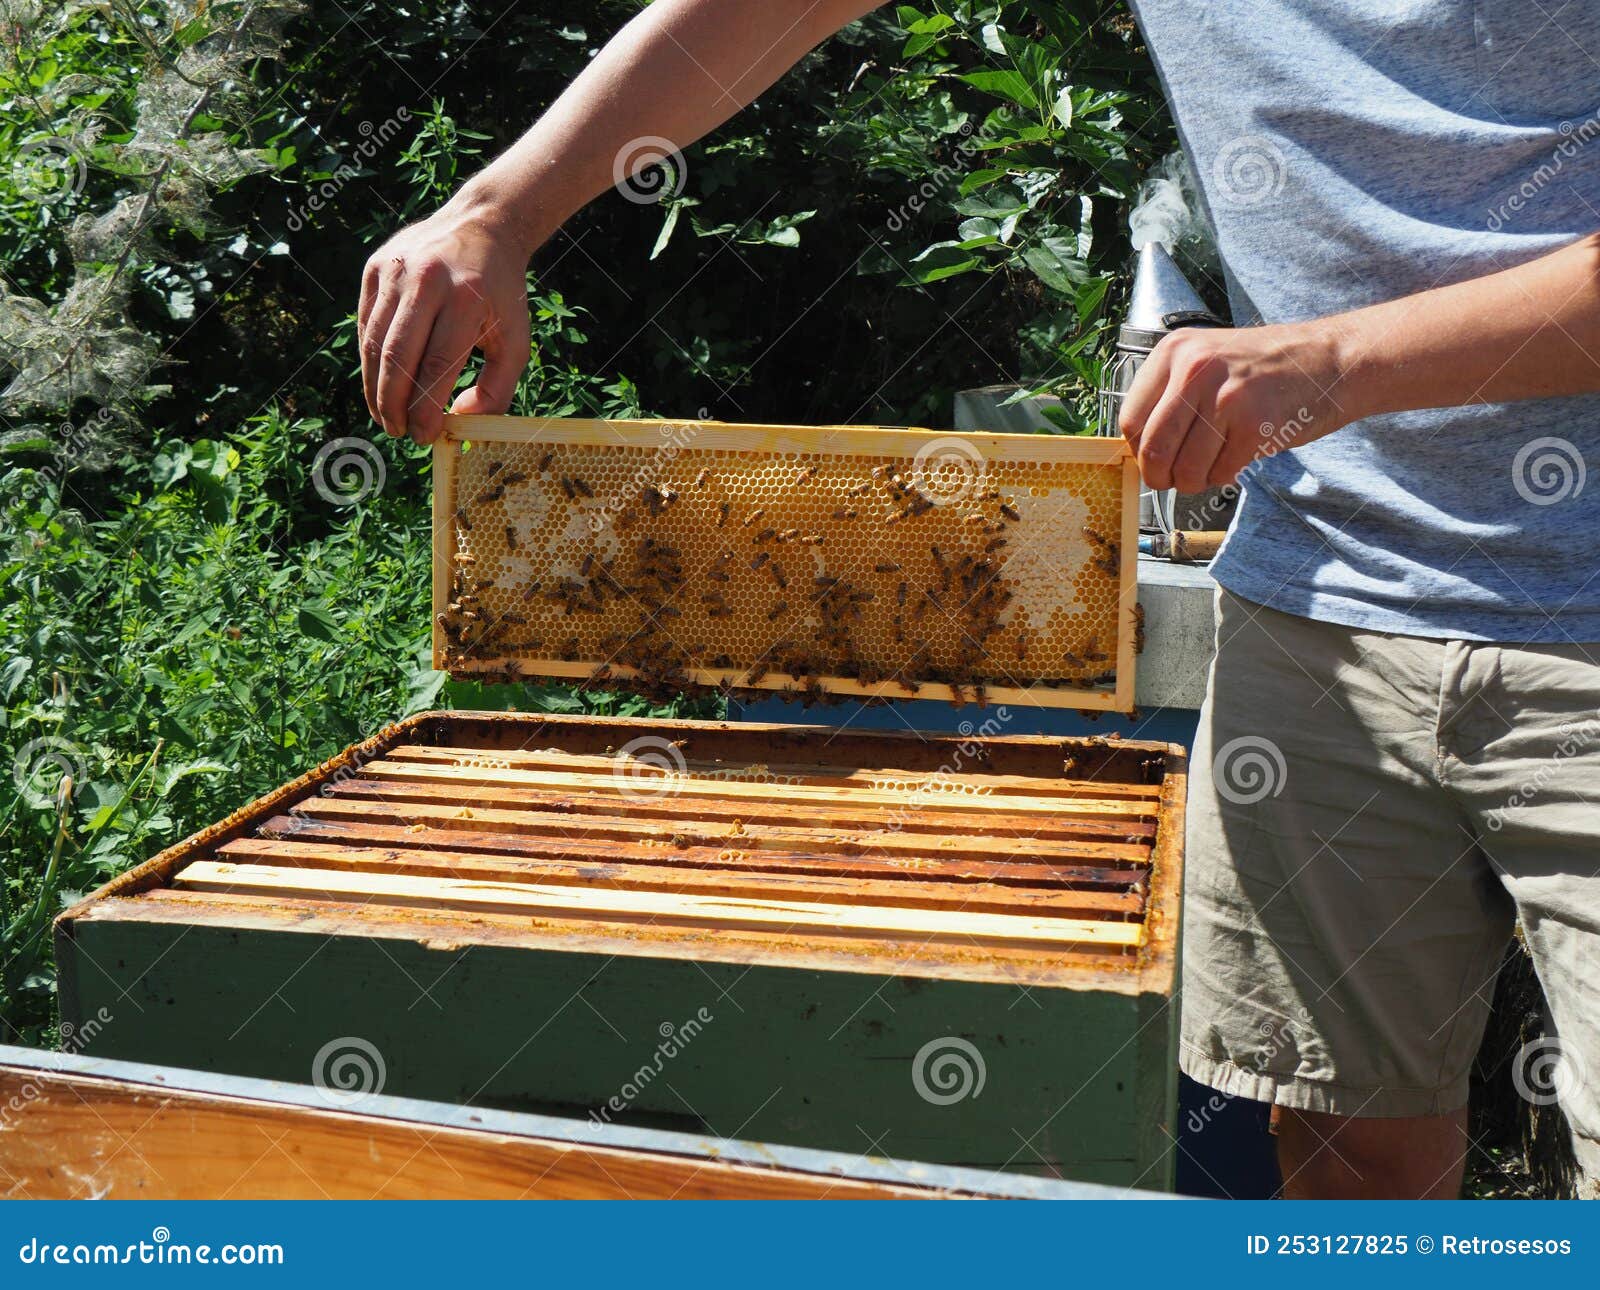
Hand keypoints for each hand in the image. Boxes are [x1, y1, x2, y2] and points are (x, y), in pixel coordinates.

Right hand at [358, 197, 534, 443]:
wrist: (482, 226)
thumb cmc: (501, 294)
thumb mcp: (516, 340)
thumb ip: (498, 388)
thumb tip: (459, 420)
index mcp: (466, 299)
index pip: (436, 366)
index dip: (425, 408)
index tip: (423, 437)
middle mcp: (426, 281)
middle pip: (397, 357)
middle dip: (393, 405)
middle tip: (398, 432)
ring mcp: (395, 271)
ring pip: (373, 342)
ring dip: (374, 388)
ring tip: (385, 417)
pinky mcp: (375, 267)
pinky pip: (366, 323)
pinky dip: (369, 359)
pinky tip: (379, 383)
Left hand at [1117, 322, 1350, 491]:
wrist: (1331, 360)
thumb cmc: (1264, 368)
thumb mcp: (1206, 360)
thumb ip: (1169, 396)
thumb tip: (1138, 450)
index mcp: (1174, 352)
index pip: (1129, 420)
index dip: (1138, 452)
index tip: (1152, 460)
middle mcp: (1194, 369)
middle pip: (1152, 449)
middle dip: (1160, 477)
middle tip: (1175, 479)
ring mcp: (1225, 397)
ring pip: (1185, 468)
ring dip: (1194, 482)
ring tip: (1211, 466)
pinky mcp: (1255, 425)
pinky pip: (1220, 473)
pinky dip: (1224, 476)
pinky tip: (1238, 456)